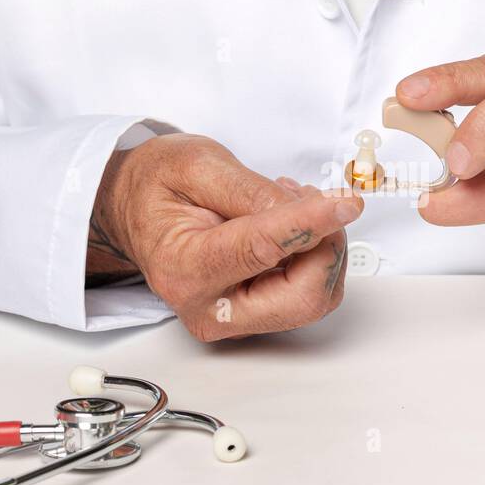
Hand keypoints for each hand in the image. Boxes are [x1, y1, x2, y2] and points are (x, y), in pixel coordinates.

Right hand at [87, 134, 361, 340]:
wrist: (138, 208)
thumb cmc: (159, 185)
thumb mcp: (197, 165)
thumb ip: (252, 192)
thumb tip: (310, 211)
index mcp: (183, 268)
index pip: (260, 250)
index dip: (309, 225)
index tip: (346, 205)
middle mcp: (208, 308)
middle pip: (301, 297)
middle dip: (326, 245)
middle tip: (316, 199)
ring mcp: (234, 320)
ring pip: (314, 298)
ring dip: (323, 248)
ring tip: (289, 203)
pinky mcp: (255, 317)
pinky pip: (309, 295)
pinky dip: (315, 257)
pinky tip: (291, 225)